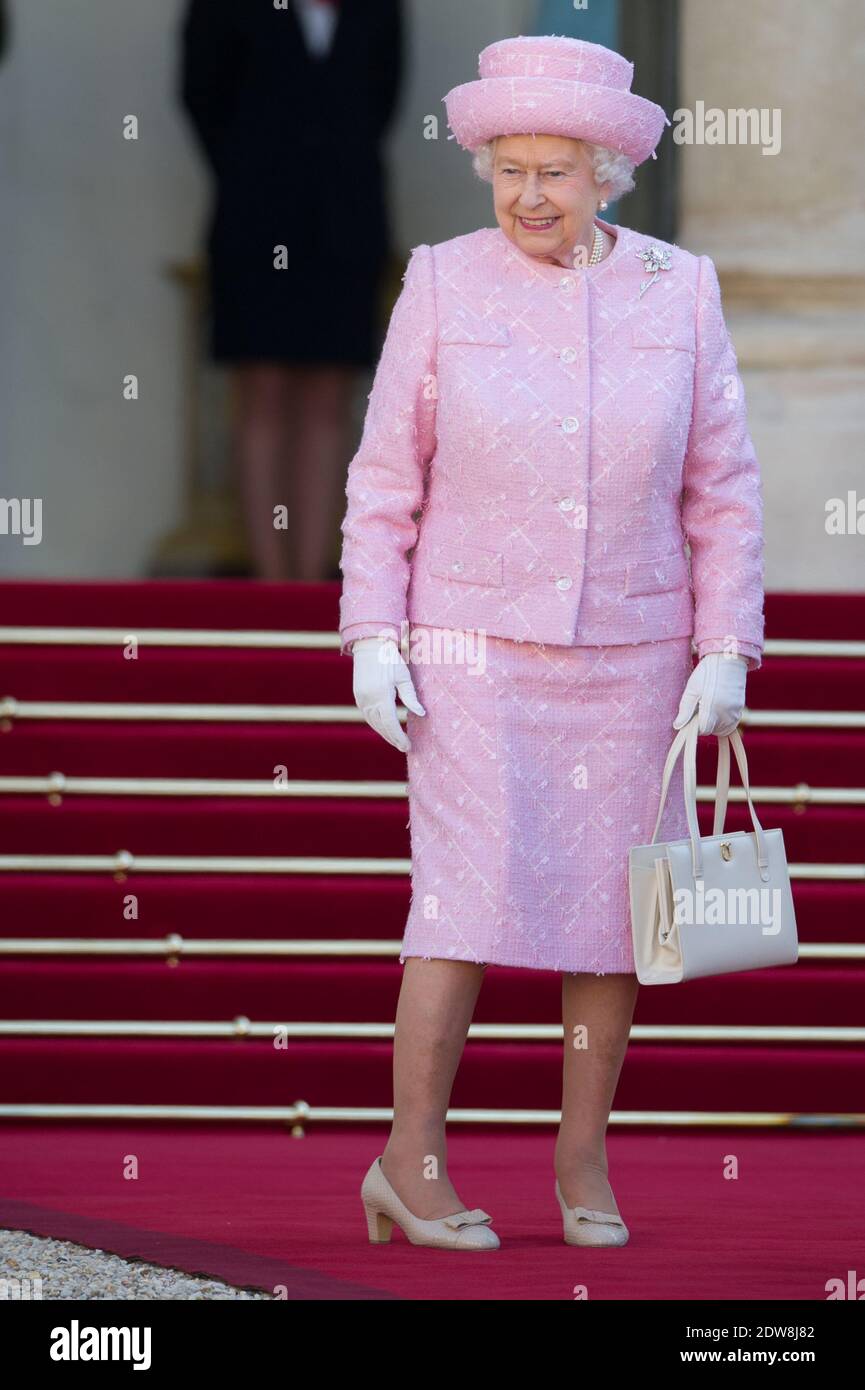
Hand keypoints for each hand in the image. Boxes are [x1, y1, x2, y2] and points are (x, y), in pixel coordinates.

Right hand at [351, 636, 425, 752]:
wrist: (370, 645)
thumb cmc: (390, 659)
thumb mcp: (404, 676)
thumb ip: (411, 697)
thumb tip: (421, 714)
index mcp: (381, 695)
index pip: (390, 723)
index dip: (399, 737)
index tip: (408, 746)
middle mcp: (368, 700)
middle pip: (381, 726)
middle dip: (393, 739)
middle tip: (405, 748)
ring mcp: (361, 699)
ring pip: (374, 723)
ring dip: (385, 734)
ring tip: (397, 742)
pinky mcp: (359, 697)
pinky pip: (368, 716)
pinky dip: (378, 725)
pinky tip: (386, 729)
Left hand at [672, 653, 746, 735]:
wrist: (727, 660)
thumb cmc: (706, 673)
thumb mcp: (692, 690)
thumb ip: (685, 710)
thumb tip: (677, 726)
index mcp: (712, 709)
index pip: (702, 730)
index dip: (695, 725)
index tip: (692, 714)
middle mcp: (726, 713)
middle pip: (712, 731)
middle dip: (704, 724)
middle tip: (700, 708)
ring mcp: (736, 711)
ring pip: (723, 729)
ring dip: (715, 724)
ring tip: (709, 707)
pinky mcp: (741, 708)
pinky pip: (732, 723)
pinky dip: (724, 720)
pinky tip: (718, 708)